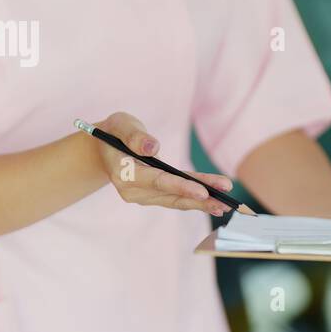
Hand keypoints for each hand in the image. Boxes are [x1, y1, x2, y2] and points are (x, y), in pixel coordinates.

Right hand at [92, 111, 233, 215]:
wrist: (104, 148)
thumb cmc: (115, 132)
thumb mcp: (122, 125)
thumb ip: (135, 136)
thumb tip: (153, 148)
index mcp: (124, 172)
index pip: (157, 181)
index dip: (181, 186)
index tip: (203, 191)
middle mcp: (132, 190)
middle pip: (171, 194)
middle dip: (200, 199)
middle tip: (225, 202)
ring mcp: (143, 196)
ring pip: (176, 200)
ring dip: (202, 204)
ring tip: (226, 205)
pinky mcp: (152, 197)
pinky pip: (176, 199)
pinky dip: (196, 202)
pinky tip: (215, 206)